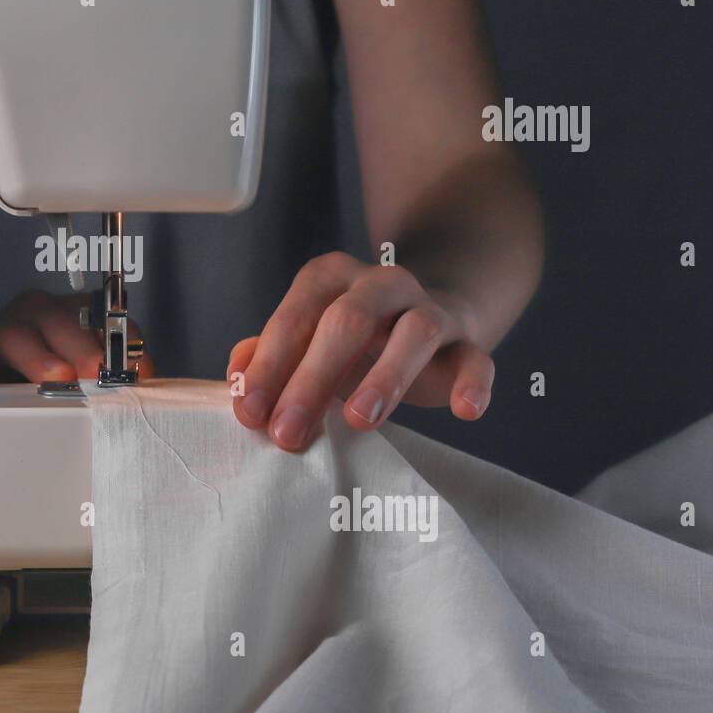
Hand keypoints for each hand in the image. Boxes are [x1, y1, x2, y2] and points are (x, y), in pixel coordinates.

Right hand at [0, 289, 153, 384]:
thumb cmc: (40, 366)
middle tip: (97, 370)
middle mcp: (38, 313)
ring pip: (17, 335)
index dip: (124, 343)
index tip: (139, 371)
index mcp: (74, 314)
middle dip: (82, 347)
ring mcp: (1, 328)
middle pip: (60, 321)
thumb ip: (110, 375)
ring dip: (39, 357)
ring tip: (56, 378)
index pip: (108, 320)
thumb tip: (144, 388)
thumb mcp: (78, 367)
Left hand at [227, 252, 494, 450]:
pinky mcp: (468, 340)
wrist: (428, 320)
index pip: (294, 318)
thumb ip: (267, 356)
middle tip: (288, 433)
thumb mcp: (305, 342)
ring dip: (386, 377)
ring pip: (416, 331)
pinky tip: (464, 411)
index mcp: (328, 278)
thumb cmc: (349, 341)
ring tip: (358, 422)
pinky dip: (473, 382)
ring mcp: (428, 307)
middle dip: (312, 379)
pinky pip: (477, 357)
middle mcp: (380, 283)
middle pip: (347, 321)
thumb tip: (236, 379)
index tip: (250, 414)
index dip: (269, 367)